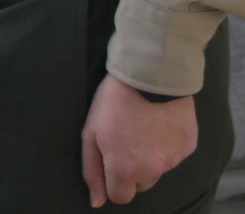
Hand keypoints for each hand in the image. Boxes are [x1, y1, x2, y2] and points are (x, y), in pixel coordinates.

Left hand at [82, 74, 197, 205]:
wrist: (150, 76)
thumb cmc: (113, 103)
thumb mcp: (90, 133)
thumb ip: (92, 171)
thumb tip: (97, 201)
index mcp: (125, 169)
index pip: (120, 197)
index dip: (112, 181)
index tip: (110, 161)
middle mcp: (153, 170)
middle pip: (140, 184)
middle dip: (130, 169)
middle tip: (123, 139)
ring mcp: (173, 160)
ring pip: (157, 171)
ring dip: (148, 157)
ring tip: (139, 127)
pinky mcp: (188, 147)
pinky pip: (173, 155)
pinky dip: (164, 145)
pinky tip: (156, 123)